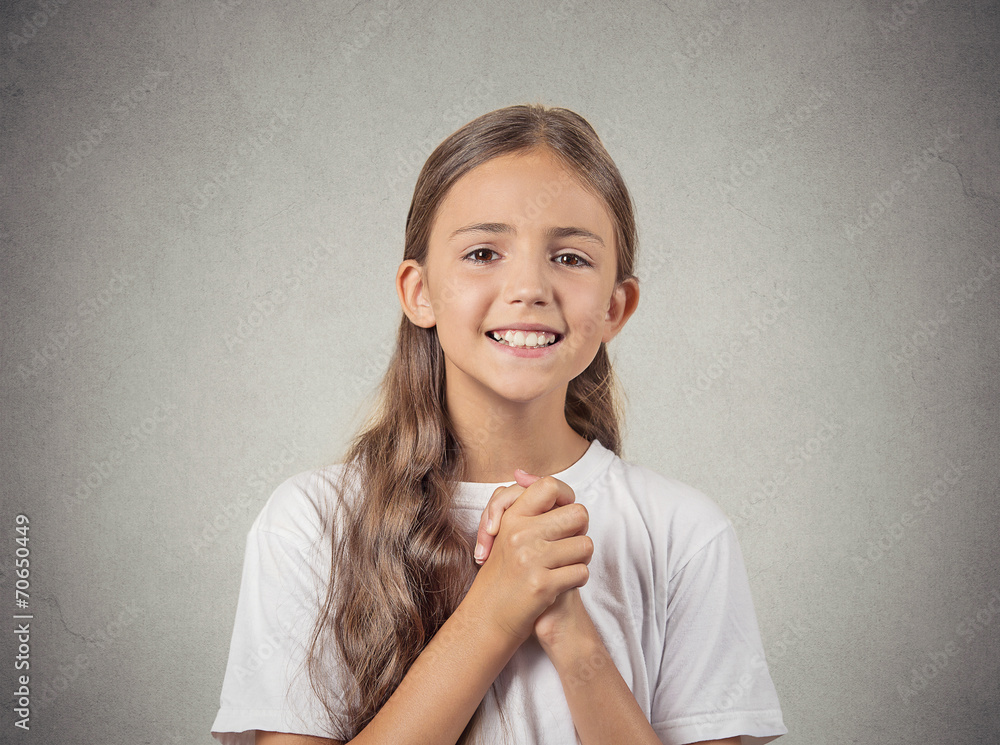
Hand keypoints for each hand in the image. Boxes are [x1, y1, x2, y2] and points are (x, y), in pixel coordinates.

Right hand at [462, 475, 592, 644]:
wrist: (487, 618)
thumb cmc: (500, 573)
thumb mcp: (502, 532)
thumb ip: (516, 502)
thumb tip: (522, 473)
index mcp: (512, 518)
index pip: (549, 485)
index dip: (566, 497)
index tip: (562, 512)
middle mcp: (520, 534)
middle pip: (578, 513)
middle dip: (580, 530)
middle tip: (568, 543)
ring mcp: (531, 559)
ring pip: (586, 545)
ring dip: (581, 558)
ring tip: (563, 566)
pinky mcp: (542, 585)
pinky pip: (582, 572)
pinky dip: (577, 579)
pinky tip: (562, 584)